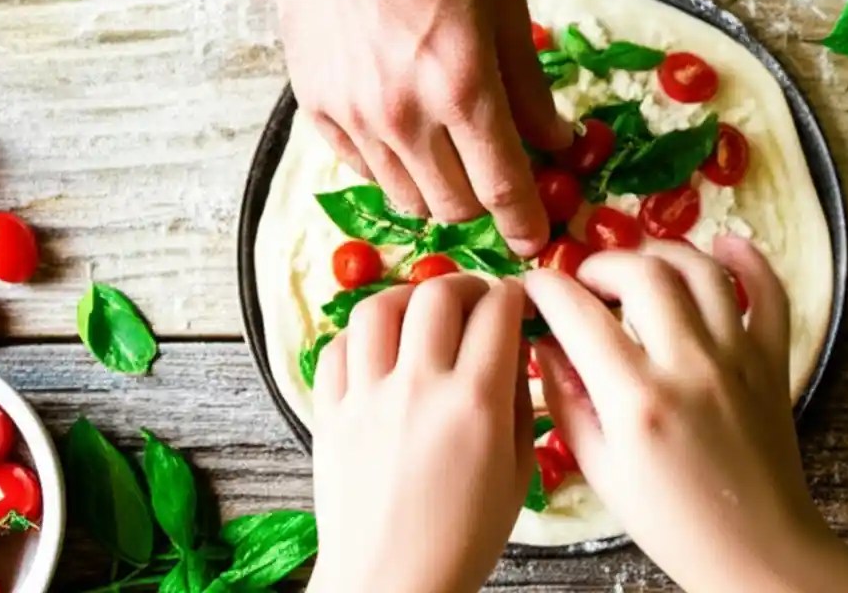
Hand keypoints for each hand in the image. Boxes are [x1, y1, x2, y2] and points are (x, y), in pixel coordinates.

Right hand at [234, 0, 571, 255]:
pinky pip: (362, 172)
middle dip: (483, 203)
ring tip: (447, 149)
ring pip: (406, 200)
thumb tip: (554, 142)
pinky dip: (392, 168)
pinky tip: (403, 129)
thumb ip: (529, 86)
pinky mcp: (317, 112)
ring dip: (437, 190)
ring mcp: (354, 118)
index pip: (501, 188)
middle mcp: (403, 115)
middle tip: (492, 172)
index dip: (524, 224)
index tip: (535, 240)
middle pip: (454, 208)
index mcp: (460, 86)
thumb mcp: (502, 6)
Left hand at [308, 276, 533, 592]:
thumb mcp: (517, 473)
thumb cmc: (464, 540)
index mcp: (473, 403)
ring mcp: (365, 398)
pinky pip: (336, 348)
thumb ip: (518, 402)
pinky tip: (379, 352)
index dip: (512, 295)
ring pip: (377, 308)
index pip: (496, 309)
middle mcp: (416, 387)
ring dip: (407, 299)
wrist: (392, 585)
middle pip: (437, 294)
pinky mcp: (328, 414)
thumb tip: (512, 349)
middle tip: (474, 302)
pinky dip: (360, 338)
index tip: (515, 303)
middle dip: (465, 285)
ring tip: (421, 315)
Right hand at [525, 238, 847, 592]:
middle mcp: (689, 366)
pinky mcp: (773, 360)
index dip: (546, 287)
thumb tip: (545, 345)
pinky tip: (723, 245)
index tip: (535, 285)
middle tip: (585, 282)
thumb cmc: (670, 521)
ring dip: (661, 254)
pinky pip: (768, 292)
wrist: (755, 550)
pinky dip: (749, 259)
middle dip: (601, 264)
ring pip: (701, 269)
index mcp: (637, 400)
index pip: (579, 314)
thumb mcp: (600, 470)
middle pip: (642, 273)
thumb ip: (568, 401)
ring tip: (638, 267)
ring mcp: (738, 358)